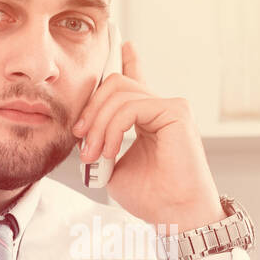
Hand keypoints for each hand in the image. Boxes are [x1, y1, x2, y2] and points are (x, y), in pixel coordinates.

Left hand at [72, 41, 224, 231]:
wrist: (174, 215)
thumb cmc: (150, 197)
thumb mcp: (114, 165)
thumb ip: (102, 140)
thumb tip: (85, 129)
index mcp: (149, 118)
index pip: (136, 81)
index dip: (130, 61)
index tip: (124, 44)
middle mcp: (161, 108)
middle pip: (114, 85)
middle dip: (91, 111)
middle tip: (82, 142)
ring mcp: (170, 107)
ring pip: (119, 94)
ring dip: (98, 125)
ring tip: (94, 154)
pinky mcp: (176, 111)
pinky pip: (132, 106)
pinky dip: (113, 128)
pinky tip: (111, 150)